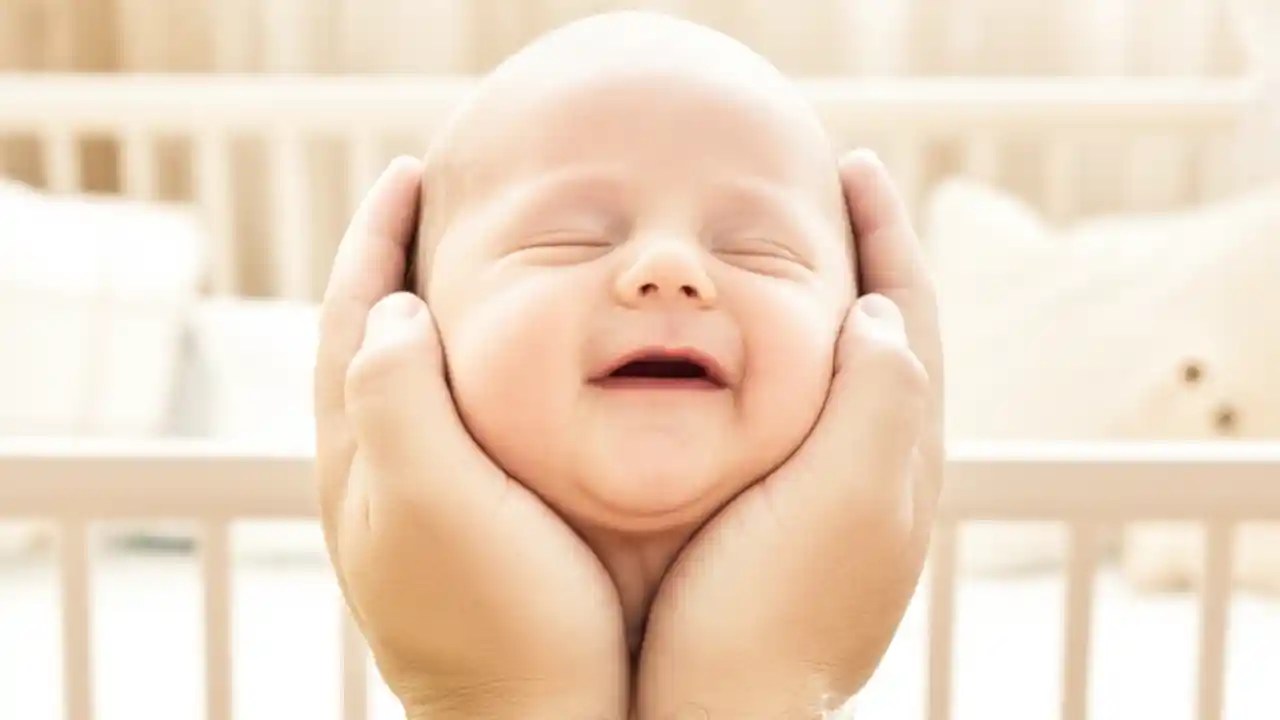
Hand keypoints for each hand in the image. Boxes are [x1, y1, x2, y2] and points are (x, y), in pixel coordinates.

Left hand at [314, 158, 629, 719]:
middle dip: (399, 264)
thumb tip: (399, 310)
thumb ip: (397, 394)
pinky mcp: (471, 533)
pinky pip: (462, 422)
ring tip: (479, 266)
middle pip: (373, 342)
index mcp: (360, 453)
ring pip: (418, 383)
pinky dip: (480, 371)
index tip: (412, 171)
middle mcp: (378, 476)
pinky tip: (525, 376)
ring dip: (439, 314)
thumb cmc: (501, 618)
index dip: (377, 239)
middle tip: (441, 205)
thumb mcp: (432, 496)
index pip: (353, 317)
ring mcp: (421, 508)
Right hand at [636, 150, 944, 718]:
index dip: (888, 236)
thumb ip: (878, 398)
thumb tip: (884, 313)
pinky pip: (799, 420)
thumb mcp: (841, 497)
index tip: (854, 166)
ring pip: (843, 381)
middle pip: (889, 342)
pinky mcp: (787, 528)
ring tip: (787, 260)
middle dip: (868, 263)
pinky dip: (785, 367)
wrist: (719, 717)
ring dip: (825, 309)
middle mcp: (881, 476)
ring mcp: (836, 504)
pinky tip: (741, 367)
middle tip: (828, 201)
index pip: (910, 318)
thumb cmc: (768, 613)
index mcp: (898, 455)